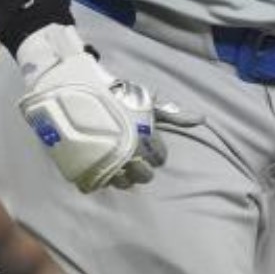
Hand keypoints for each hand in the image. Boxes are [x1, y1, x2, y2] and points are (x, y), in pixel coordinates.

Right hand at [14, 24, 200, 192]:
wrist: (73, 89)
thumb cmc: (114, 94)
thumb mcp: (146, 101)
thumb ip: (173, 115)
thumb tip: (202, 120)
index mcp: (144, 139)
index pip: (159, 159)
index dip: (156, 154)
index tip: (148, 145)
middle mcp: (127, 155)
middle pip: (143, 176)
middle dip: (141, 168)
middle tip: (132, 155)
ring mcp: (104, 164)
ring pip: (122, 184)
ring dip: (122, 176)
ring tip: (118, 163)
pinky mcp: (83, 169)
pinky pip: (97, 185)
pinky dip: (101, 180)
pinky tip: (102, 169)